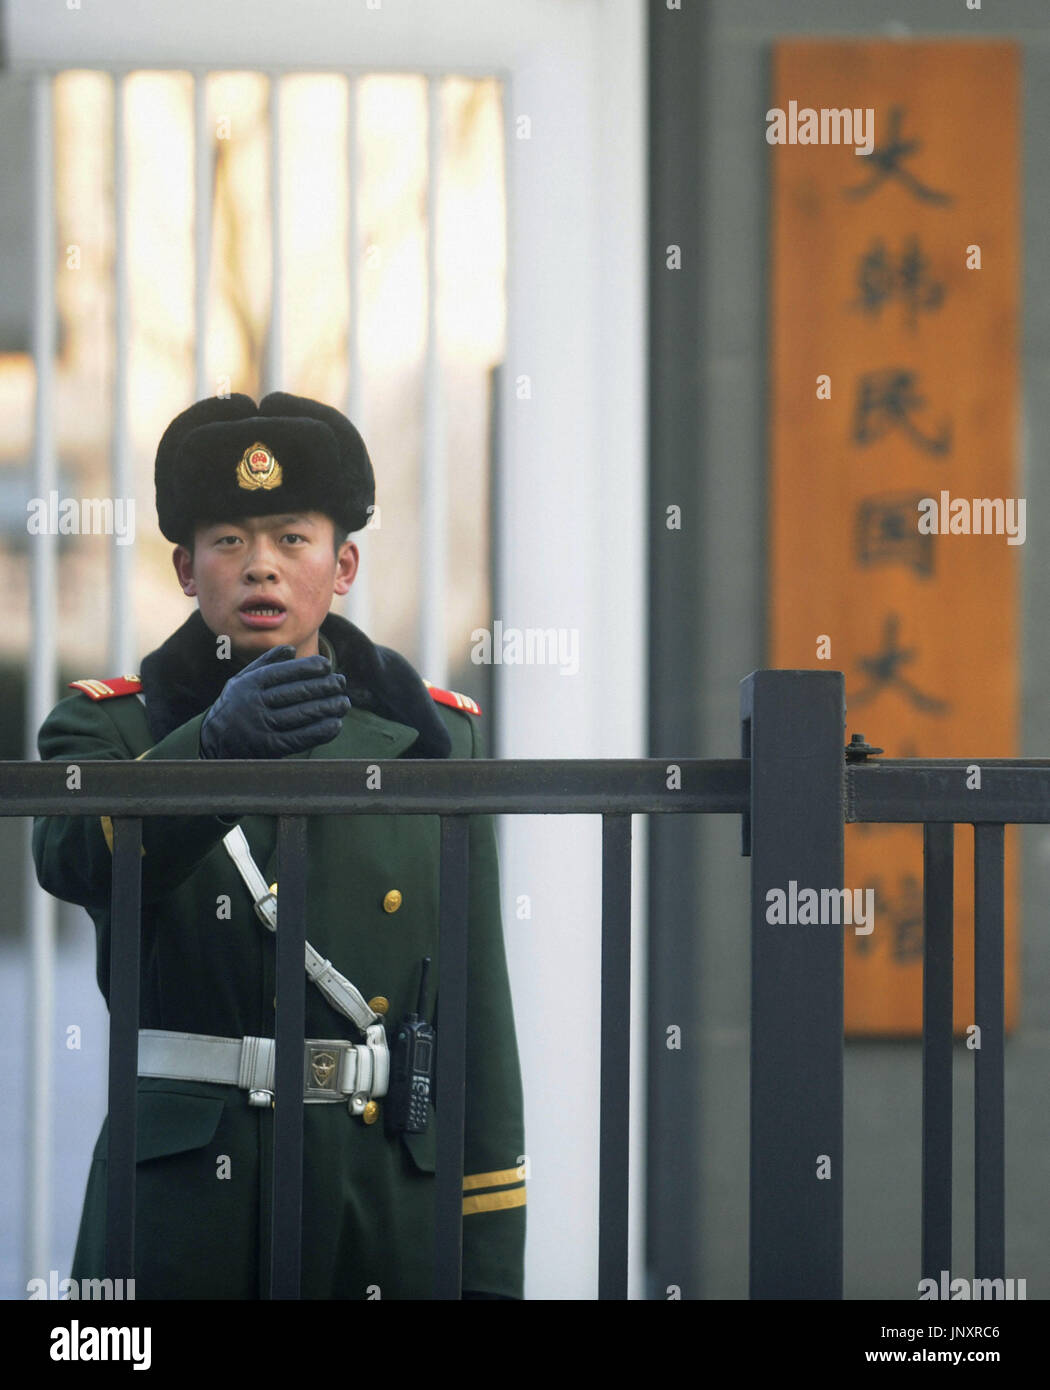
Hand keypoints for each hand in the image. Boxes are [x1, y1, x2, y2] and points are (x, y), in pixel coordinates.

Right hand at [199, 644, 350, 758]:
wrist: (213, 743)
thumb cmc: (234, 706)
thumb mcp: (241, 681)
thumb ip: (265, 663)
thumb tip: (290, 648)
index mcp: (250, 684)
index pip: (284, 672)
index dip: (308, 667)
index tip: (326, 665)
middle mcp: (255, 703)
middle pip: (296, 692)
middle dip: (323, 686)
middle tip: (341, 682)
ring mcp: (262, 726)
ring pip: (301, 714)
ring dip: (327, 708)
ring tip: (343, 703)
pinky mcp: (269, 747)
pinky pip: (300, 737)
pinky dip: (320, 731)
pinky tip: (336, 725)